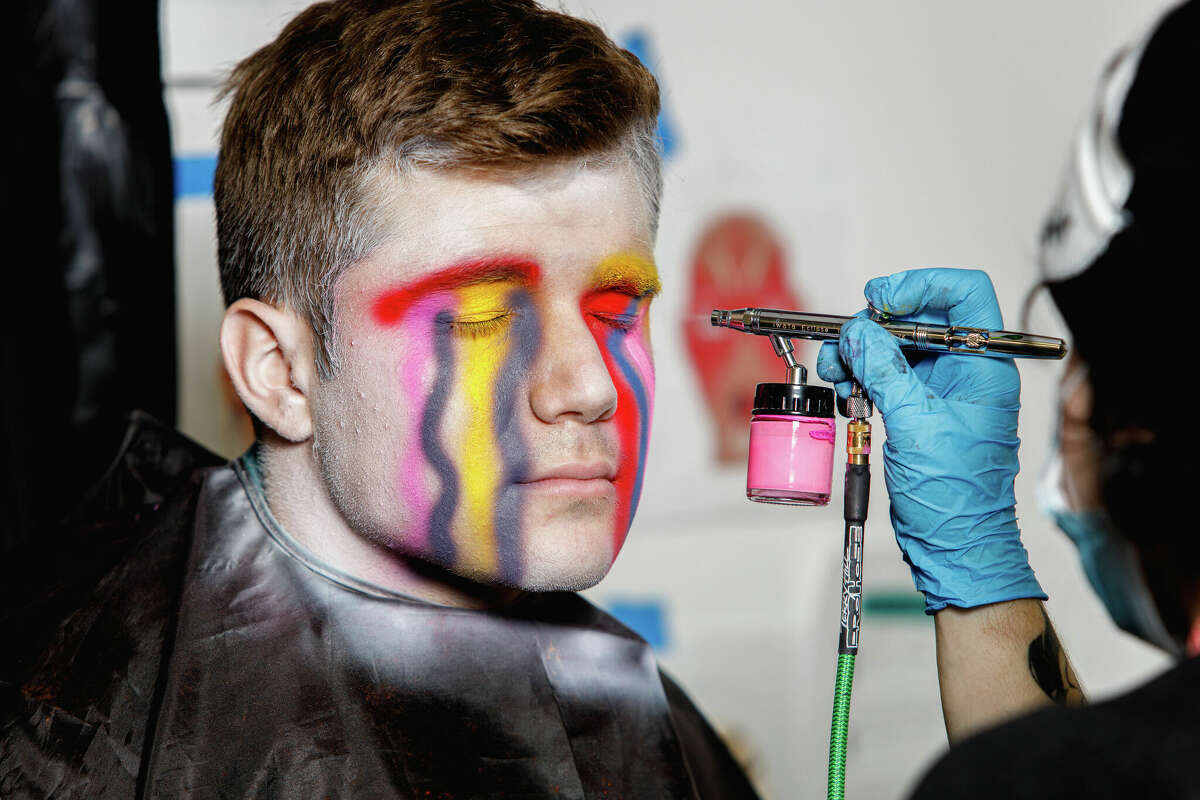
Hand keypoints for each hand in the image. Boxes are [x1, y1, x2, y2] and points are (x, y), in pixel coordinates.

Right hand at [816, 268, 1044, 611]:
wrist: (953, 545)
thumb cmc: (954, 495)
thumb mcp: (915, 422)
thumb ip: (884, 369)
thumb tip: (857, 330)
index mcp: (985, 365)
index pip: (963, 294)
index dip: (921, 285)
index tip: (879, 300)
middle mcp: (967, 371)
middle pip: (920, 318)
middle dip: (875, 325)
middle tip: (844, 341)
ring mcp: (942, 390)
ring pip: (896, 347)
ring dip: (861, 352)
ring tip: (836, 370)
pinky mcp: (919, 410)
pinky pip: (887, 375)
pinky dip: (861, 376)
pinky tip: (845, 388)